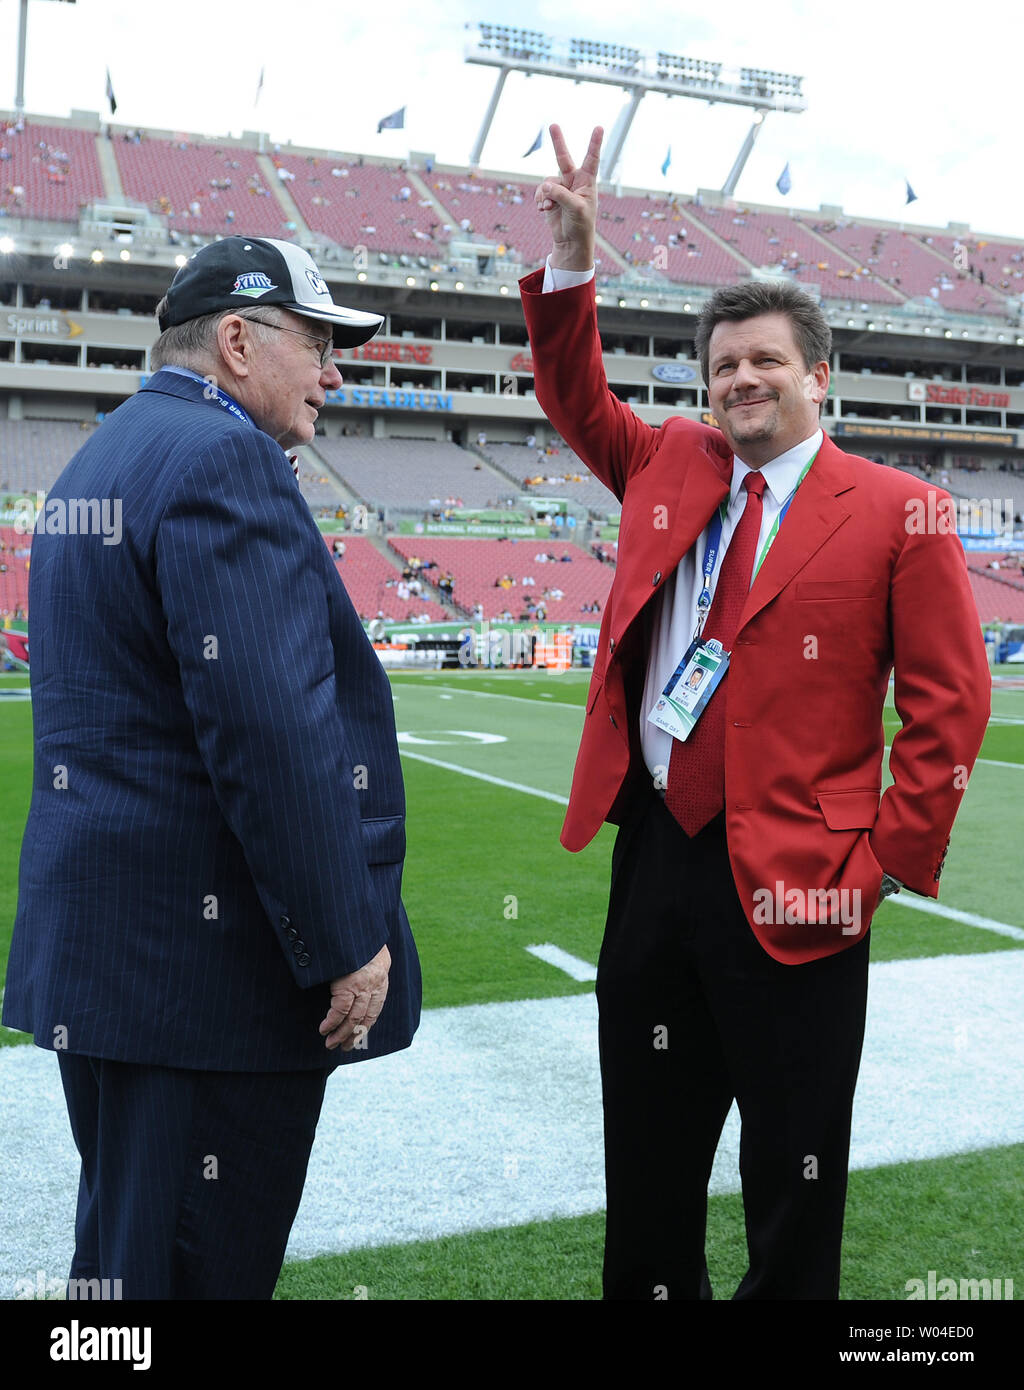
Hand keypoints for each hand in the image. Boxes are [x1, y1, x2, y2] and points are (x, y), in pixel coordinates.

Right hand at [319, 944, 390, 1051]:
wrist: (358, 927)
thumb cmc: (361, 938)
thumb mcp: (370, 954)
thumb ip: (367, 967)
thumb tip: (359, 975)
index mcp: (381, 980)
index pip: (375, 1010)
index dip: (365, 1026)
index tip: (357, 1037)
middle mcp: (375, 986)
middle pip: (364, 1018)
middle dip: (352, 1036)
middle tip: (342, 1047)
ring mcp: (362, 987)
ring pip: (352, 1018)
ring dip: (340, 1034)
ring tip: (330, 1044)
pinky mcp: (348, 985)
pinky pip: (339, 1011)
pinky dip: (331, 1023)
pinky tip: (323, 1029)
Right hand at [535, 123, 602, 271]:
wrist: (571, 241)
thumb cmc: (580, 225)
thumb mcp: (575, 209)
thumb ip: (561, 194)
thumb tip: (544, 186)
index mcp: (587, 182)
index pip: (592, 159)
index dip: (594, 143)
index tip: (599, 127)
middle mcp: (574, 181)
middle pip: (564, 158)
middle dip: (558, 142)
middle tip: (553, 125)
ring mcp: (561, 188)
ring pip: (547, 182)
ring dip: (545, 195)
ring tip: (548, 207)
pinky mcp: (550, 197)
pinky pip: (540, 192)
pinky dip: (540, 200)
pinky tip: (543, 209)